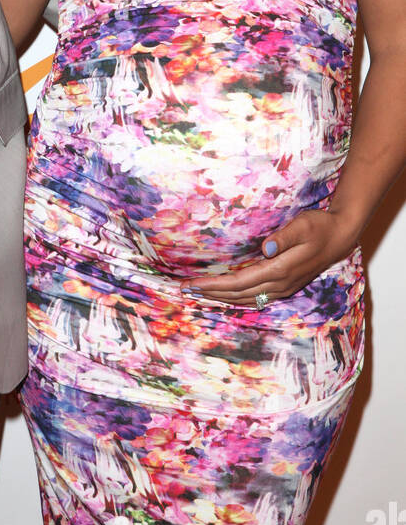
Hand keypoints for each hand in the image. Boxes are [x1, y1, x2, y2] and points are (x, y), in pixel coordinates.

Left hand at [181, 209, 359, 307]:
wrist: (340, 236)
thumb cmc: (319, 227)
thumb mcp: (302, 225)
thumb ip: (283, 237)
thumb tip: (265, 249)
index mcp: (280, 270)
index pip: (238, 282)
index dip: (213, 285)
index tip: (192, 284)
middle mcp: (279, 284)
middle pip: (237, 294)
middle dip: (209, 293)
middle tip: (183, 290)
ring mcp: (282, 288)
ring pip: (245, 298)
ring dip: (220, 297)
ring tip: (197, 294)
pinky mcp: (284, 286)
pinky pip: (254, 297)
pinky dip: (235, 297)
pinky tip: (224, 294)